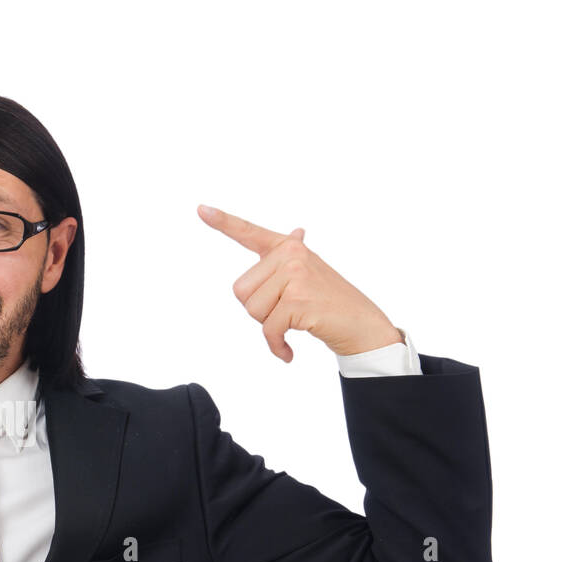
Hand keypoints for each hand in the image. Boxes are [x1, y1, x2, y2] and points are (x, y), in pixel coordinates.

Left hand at [197, 204, 403, 361]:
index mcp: (288, 247)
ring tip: (295, 321)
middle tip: (286, 311)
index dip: (223, 222)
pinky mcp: (298, 299)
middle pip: (241, 291)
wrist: (362, 325)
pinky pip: (268, 329)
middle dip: (258, 310)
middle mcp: (291, 254)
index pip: (249, 233)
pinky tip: (288, 351)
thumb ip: (292, 258)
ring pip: (252, 310)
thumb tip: (297, 231)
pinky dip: (276, 345)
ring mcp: (295, 274)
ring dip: (269, 326)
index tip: (201, 209)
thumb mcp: (310, 273)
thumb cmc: (331, 302)